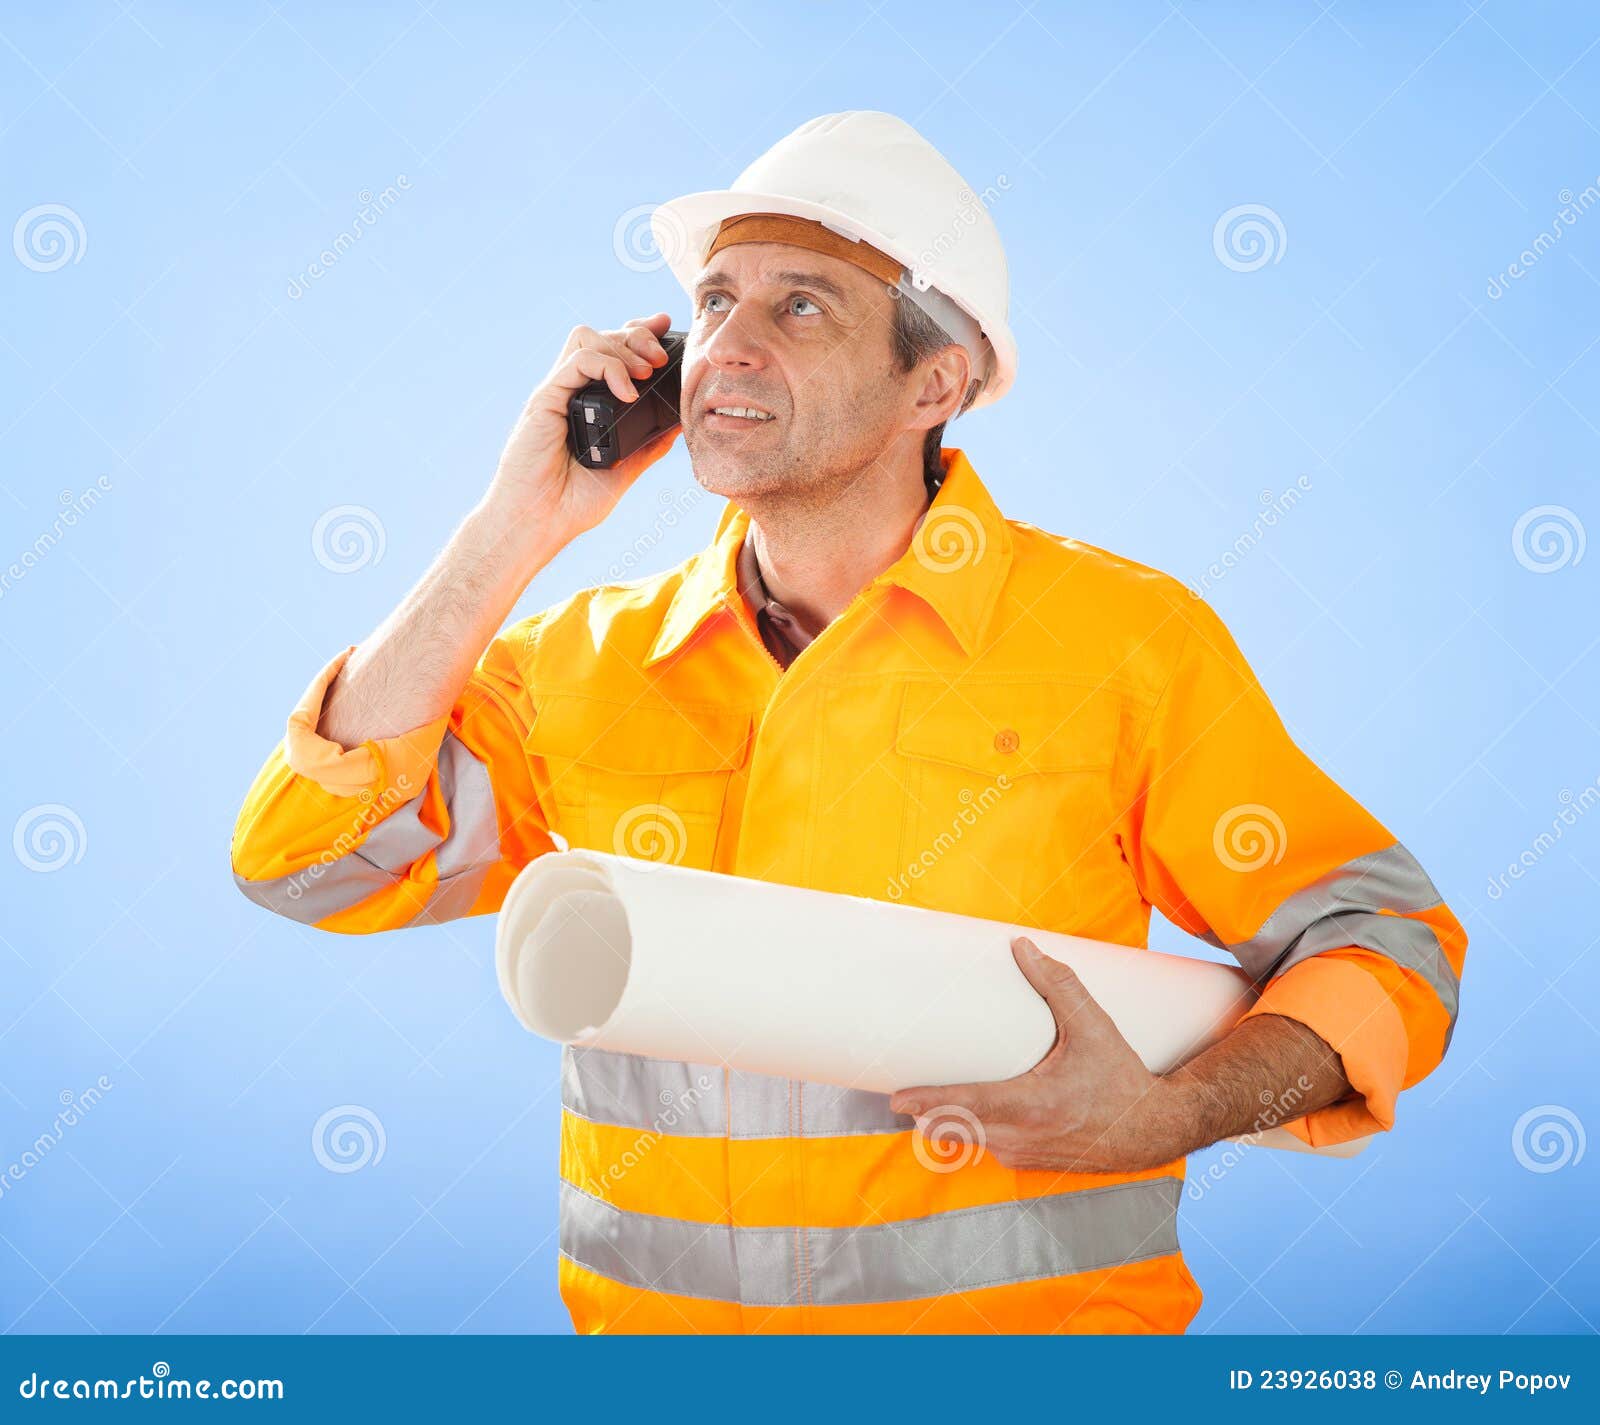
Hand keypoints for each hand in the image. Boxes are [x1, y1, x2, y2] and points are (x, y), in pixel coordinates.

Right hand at [487, 312, 681, 543]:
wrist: (539, 524)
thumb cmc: (571, 504)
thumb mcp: (624, 472)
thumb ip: (647, 447)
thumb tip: (678, 426)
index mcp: (588, 403)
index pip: (611, 351)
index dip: (637, 333)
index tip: (664, 328)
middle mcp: (570, 392)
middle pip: (602, 335)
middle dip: (637, 335)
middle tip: (661, 357)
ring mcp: (557, 394)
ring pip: (586, 338)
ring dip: (622, 346)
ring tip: (646, 372)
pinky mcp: (545, 400)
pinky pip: (576, 362)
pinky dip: (607, 368)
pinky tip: (628, 392)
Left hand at [889, 937, 1182, 1174]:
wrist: (1152, 1129)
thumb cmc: (1122, 1078)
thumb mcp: (1094, 1026)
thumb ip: (1057, 984)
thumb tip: (1021, 946)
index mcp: (1032, 1105)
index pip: (966, 1105)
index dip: (928, 1101)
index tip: (897, 1096)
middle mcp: (1022, 1136)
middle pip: (954, 1127)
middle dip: (926, 1110)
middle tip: (903, 1087)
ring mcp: (1023, 1154)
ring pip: (968, 1138)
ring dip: (947, 1120)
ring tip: (928, 1094)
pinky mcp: (1028, 1162)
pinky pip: (988, 1145)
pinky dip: (973, 1129)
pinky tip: (969, 1110)